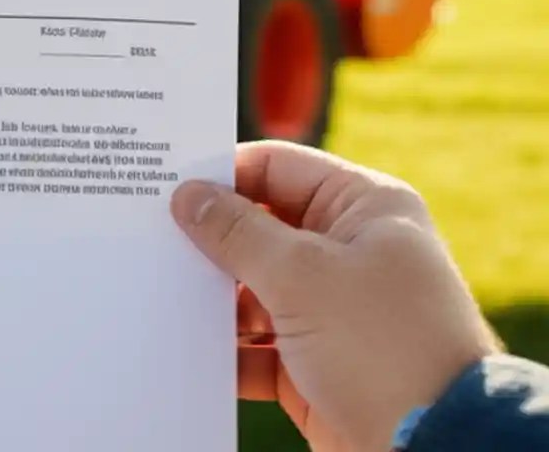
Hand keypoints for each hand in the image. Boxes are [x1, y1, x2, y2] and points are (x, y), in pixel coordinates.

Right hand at [170, 141, 499, 450]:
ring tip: (163, 299)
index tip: (167, 188)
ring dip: (213, 301)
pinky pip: (255, 346)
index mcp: (363, 208)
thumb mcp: (302, 276)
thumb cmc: (386, 347)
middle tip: (152, 242)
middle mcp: (349, 252)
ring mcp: (330, 310)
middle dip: (210, 241)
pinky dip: (226, 351)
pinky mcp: (313, 362)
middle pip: (259, 228)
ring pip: (251, 289)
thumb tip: (188, 196)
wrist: (438, 449)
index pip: (277, 168)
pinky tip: (188, 352)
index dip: (223, 175)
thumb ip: (238, 232)